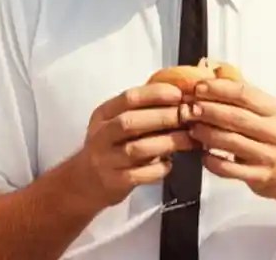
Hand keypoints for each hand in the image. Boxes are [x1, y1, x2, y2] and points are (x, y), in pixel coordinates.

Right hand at [72, 83, 195, 209]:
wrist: (87, 181)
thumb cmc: (111, 145)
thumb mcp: (116, 122)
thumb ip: (141, 110)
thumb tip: (179, 97)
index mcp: (104, 114)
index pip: (128, 98)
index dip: (154, 94)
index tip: (178, 94)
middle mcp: (101, 135)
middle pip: (130, 122)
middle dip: (163, 117)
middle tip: (188, 116)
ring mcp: (106, 160)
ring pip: (136, 149)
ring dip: (166, 143)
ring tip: (188, 140)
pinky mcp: (114, 182)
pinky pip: (139, 175)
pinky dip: (158, 168)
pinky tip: (170, 163)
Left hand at [186, 78, 275, 198]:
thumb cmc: (270, 132)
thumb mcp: (262, 109)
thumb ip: (239, 89)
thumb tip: (212, 66)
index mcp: (274, 110)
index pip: (244, 94)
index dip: (219, 89)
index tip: (198, 87)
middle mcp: (273, 131)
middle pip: (237, 117)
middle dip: (209, 111)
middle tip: (189, 108)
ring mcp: (267, 155)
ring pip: (232, 142)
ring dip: (208, 134)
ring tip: (192, 128)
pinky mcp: (259, 176)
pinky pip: (231, 169)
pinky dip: (213, 161)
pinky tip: (203, 155)